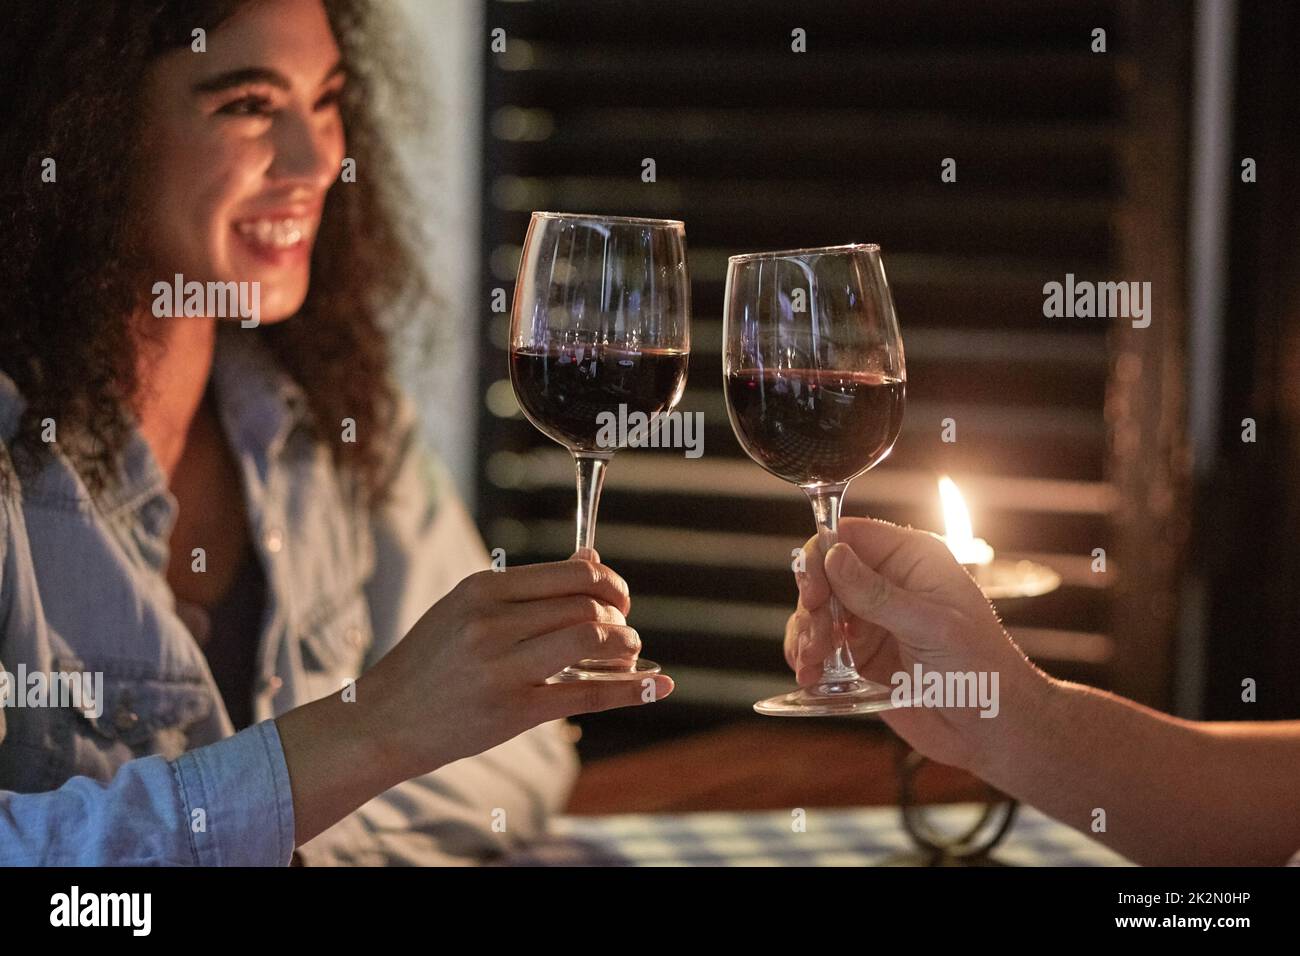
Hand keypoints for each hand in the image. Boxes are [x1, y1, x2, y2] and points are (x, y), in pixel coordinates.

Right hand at [361, 548, 672, 779]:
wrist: (382, 720)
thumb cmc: (429, 662)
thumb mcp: (466, 608)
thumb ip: (528, 588)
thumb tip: (592, 558)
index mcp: (482, 589)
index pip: (572, 574)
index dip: (609, 584)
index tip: (619, 597)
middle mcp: (492, 622)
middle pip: (586, 606)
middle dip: (619, 617)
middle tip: (624, 631)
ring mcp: (502, 667)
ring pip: (591, 640)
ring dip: (625, 646)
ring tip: (626, 654)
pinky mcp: (513, 711)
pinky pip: (586, 694)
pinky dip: (631, 689)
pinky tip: (658, 684)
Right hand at [785, 518, 1050, 772]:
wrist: (993, 731)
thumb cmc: (981, 671)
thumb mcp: (932, 627)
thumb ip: (878, 594)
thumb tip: (833, 557)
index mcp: (913, 560)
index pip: (852, 535)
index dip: (823, 554)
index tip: (813, 590)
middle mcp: (888, 584)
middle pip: (824, 573)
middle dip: (812, 604)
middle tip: (816, 638)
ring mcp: (871, 620)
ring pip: (816, 612)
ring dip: (805, 635)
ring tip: (813, 664)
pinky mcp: (860, 656)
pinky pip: (819, 647)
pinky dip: (807, 659)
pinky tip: (811, 677)